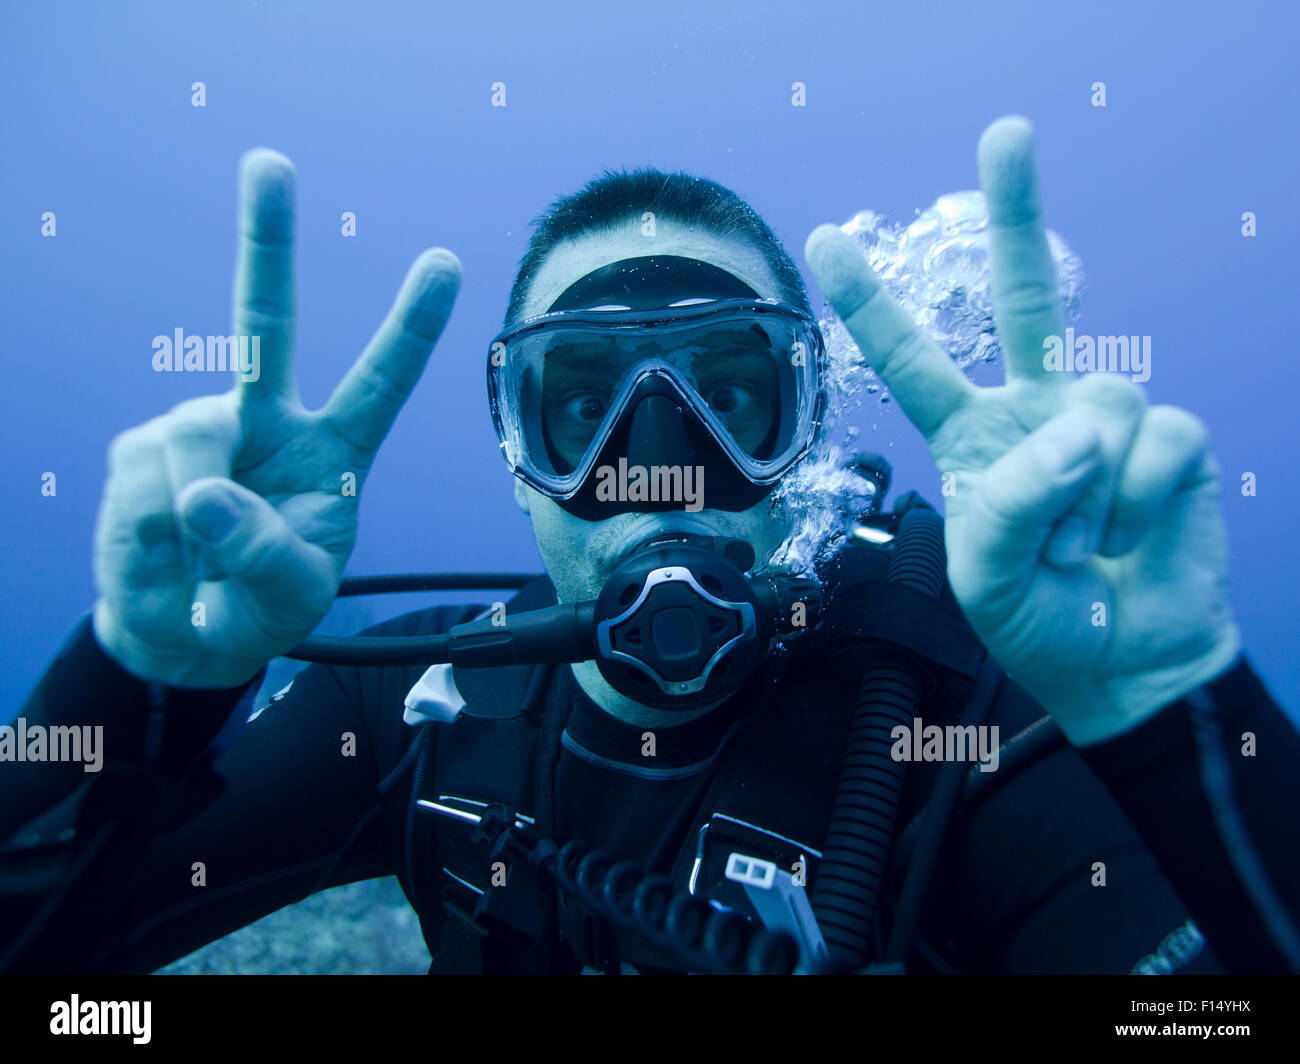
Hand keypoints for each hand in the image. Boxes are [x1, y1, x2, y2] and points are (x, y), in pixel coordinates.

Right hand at [93, 150, 460, 688]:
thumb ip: (266, 555)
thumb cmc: (255, 607)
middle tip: (269, 163)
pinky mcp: (140, 451)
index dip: (409, 326)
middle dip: (266, 241)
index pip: (380, 383)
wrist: (182, 634)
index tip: (443, 261)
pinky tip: (160, 545)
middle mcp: (268, 423)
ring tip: (198, 555)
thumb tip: (207, 493)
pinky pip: (147, 479)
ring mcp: (201, 429)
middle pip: (266, 324)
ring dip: (196, 509)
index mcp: (334, 452)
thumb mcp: (290, 599)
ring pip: (197, 438)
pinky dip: (151, 526)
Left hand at [805, 116, 1239, 745]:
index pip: (915, 360)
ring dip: (1085, 498)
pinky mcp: (1168, 439)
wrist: (1120, 662)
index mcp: (970, 437)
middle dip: (1017, 211)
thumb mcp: (985, 576)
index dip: (872, 303)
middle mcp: (1034, 411)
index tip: (828, 238)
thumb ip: (1011, 505)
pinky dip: (1137, 503)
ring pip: (1096, 404)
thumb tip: (1075, 434)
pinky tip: (1130, 536)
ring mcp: (1101, 420)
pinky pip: (1154, 441)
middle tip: (1006, 134)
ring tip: (1082, 545)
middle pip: (1024, 298)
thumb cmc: (1038, 616)